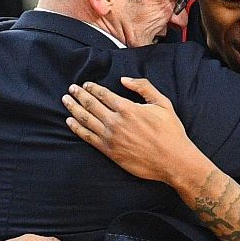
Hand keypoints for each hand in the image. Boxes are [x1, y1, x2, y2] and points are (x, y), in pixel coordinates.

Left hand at [63, 77, 203, 184]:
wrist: (173, 160)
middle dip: (79, 95)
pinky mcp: (109, 151)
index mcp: (127, 108)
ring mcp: (110, 137)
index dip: (92, 88)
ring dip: (73, 108)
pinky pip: (87, 137)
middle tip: (71, 89)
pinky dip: (76, 128)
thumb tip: (124, 80)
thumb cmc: (170, 132)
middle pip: (90, 104)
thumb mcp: (163, 103)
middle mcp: (115, 122)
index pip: (103, 94)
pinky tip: (70, 122)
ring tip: (66, 100)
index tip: (85, 84)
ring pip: (85, 119)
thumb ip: (144, 87)